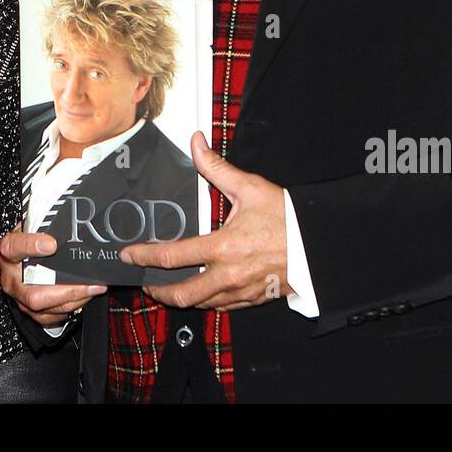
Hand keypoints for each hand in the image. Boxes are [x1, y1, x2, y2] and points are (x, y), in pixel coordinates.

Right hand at [0, 227, 106, 327]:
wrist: (20, 254)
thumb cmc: (29, 238)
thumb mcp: (33, 225)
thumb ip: (45, 224)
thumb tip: (69, 220)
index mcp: (8, 251)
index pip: (13, 248)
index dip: (30, 246)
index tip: (52, 244)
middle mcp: (10, 277)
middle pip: (33, 293)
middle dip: (65, 290)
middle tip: (86, 282)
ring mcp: (19, 296)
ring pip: (44, 307)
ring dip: (74, 299)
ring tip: (94, 287)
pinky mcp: (29, 310)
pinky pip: (50, 316)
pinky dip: (71, 307)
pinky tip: (85, 296)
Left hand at [120, 133, 292, 310]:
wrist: (321, 244)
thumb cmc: (287, 217)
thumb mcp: (250, 188)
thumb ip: (216, 168)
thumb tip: (197, 143)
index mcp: (222, 248)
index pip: (171, 256)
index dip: (144, 256)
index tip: (129, 255)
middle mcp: (228, 275)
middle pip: (181, 294)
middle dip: (158, 291)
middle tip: (145, 282)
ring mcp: (241, 292)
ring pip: (202, 305)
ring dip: (181, 298)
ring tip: (169, 287)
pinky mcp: (254, 299)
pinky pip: (223, 307)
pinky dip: (207, 301)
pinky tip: (202, 291)